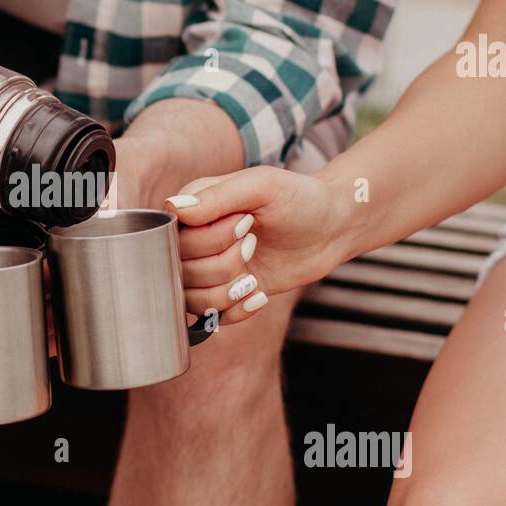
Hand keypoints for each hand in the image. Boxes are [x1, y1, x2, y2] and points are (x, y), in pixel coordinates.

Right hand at [164, 166, 347, 323]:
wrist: (331, 226)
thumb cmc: (299, 197)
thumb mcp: (261, 187)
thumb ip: (217, 196)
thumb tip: (173, 208)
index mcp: (194, 207)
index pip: (174, 238)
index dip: (208, 240)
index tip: (246, 223)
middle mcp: (195, 239)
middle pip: (182, 271)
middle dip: (224, 264)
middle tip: (254, 243)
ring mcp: (210, 268)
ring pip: (193, 299)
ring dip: (228, 292)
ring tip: (255, 275)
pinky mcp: (227, 292)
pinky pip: (213, 317)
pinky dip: (237, 311)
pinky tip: (260, 295)